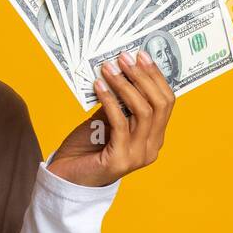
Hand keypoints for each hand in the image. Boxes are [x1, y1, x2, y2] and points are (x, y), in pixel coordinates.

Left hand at [47, 48, 175, 187]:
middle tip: (125, 57)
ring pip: (143, 111)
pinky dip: (110, 101)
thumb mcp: (106, 119)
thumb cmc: (86, 148)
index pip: (166, 101)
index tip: (141, 55)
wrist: (66, 178)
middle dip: (142, 76)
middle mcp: (152, 148)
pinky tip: (98, 86)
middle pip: (159, 104)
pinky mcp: (120, 161)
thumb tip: (121, 69)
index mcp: (154, 137)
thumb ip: (119, 102)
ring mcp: (138, 156)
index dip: (155, 76)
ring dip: (125, 85)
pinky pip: (120, 123)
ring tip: (109, 68)